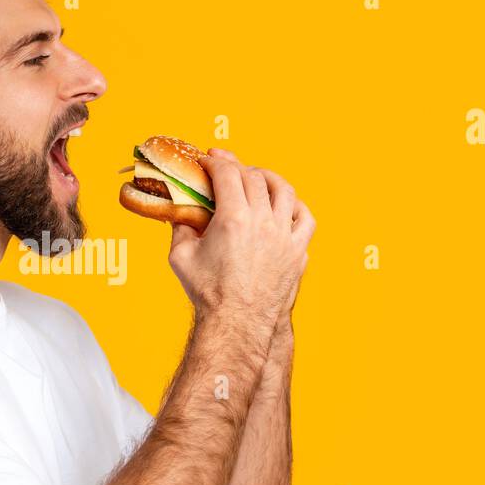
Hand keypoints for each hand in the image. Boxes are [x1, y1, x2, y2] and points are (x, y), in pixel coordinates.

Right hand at [167, 149, 313, 327]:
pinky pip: (304, 217)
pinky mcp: (298, 252)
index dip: (216, 162)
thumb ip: (181, 227)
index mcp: (233, 219)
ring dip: (268, 178)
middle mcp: (263, 222)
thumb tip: (180, 210)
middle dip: (237, 166)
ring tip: (258, 177)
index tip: (207, 160)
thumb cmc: (208, 294)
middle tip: (226, 166)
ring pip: (284, 191)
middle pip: (254, 177)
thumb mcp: (181, 256)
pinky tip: (284, 205)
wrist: (238, 325)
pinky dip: (294, 206)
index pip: (227, 174)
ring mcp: (285, 236)